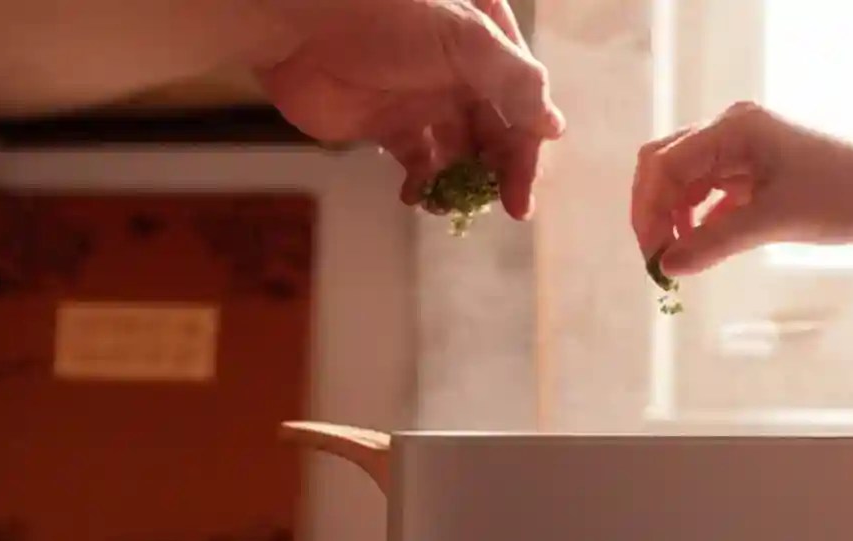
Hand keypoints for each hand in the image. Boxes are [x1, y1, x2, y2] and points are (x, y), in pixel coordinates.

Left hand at [252, 0, 565, 219]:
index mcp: (488, 45)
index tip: (521, 195)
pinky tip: (417, 197)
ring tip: (452, 203)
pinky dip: (425, 187)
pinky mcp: (389, 127)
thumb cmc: (386, 15)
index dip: (527, 153)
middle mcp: (462, 74)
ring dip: (464, 184)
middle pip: (498, 135)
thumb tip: (554, 128)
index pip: (524, 106)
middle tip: (504, 209)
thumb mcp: (464, 40)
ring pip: (462, 155)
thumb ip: (515, 82)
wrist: (297, 21)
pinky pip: (421, 167)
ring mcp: (425, 101)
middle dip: (501, 174)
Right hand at [631, 101, 852, 275]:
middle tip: (658, 259)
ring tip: (681, 261)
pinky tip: (705, 251)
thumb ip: (716, 242)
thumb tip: (667, 265)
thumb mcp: (776, 221)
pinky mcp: (760, 177)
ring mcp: (746, 154)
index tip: (653, 256)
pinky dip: (701, 224)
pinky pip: (712, 198)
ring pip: (687, 185)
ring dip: (677, 220)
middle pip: (667, 167)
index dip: (648, 210)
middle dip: (655, 212)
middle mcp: (734, 133)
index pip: (665, 162)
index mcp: (735, 127)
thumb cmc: (848, 196)